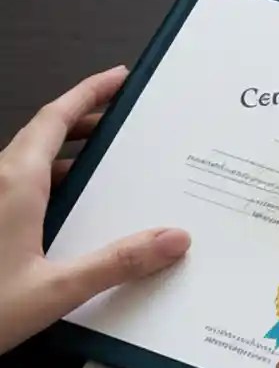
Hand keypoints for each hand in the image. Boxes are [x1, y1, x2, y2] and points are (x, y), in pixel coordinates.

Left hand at [0, 67, 190, 354]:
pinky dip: (47, 185)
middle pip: (41, 134)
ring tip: (103, 164)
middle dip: (83, 121)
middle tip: (121, 119)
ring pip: (25, 162)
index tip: (118, 77)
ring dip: (64, 156)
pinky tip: (66, 212)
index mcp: (14, 183)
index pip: (55, 118)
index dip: (89, 92)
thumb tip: (174, 238)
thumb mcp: (54, 290)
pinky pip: (14, 188)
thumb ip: (117, 262)